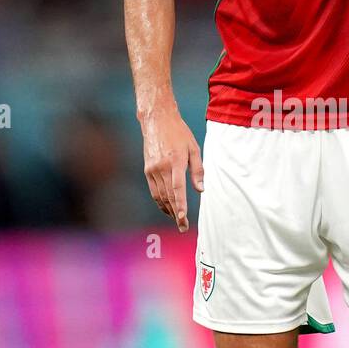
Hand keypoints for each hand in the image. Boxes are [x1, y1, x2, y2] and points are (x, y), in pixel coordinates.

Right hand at [140, 101, 203, 231]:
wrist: (157, 121)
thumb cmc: (179, 133)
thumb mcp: (194, 148)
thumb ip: (198, 170)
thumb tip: (201, 189)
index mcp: (176, 162)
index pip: (177, 188)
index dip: (180, 205)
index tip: (183, 218)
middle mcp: (162, 167)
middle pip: (168, 196)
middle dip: (176, 214)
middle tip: (183, 227)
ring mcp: (152, 169)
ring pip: (160, 196)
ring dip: (169, 210)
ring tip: (178, 220)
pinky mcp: (147, 170)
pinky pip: (154, 191)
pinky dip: (160, 201)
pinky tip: (168, 208)